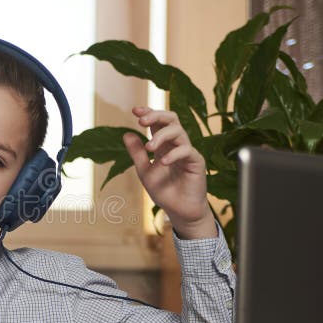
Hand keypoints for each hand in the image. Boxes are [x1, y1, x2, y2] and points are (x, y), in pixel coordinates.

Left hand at [123, 107, 215, 238]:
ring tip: (149, 147)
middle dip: (156, 115)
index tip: (135, 110)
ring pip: (178, 131)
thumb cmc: (164, 191)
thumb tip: (126, 134)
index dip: (149, 112)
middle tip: (142, 121)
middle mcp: (176, 144)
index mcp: (163, 144)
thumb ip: (137, 154)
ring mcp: (187, 152)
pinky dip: (173, 154)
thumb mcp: (144, 171)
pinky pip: (187, 151)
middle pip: (171, 118)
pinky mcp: (197, 162)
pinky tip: (162, 161)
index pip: (158, 122)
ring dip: (161, 136)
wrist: (179, 211)